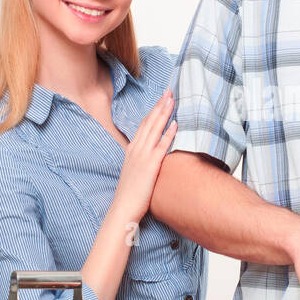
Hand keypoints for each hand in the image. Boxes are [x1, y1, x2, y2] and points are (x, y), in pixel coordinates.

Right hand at [112, 90, 177, 222]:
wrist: (123, 208)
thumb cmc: (129, 193)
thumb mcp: (133, 172)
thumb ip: (140, 161)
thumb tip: (150, 158)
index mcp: (131, 150)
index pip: (143, 125)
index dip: (153, 111)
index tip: (161, 99)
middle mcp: (136, 149)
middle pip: (149, 122)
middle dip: (159, 106)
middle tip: (169, 92)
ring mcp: (143, 156)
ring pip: (154, 129)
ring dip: (164, 113)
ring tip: (173, 100)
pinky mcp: (150, 165)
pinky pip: (161, 146)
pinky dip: (168, 133)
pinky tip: (175, 124)